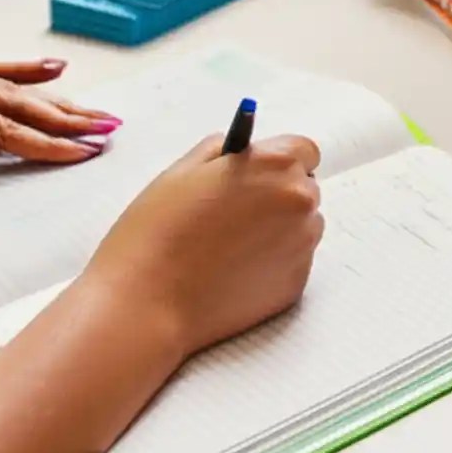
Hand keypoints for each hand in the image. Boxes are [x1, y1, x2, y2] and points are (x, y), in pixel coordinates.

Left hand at [0, 59, 120, 162]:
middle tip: (110, 128)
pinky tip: (58, 67)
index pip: (10, 130)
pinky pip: (0, 67)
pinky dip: (32, 69)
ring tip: (95, 112)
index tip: (87, 151)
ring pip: (21, 89)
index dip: (51, 144)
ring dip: (61, 101)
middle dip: (72, 120)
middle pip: (27, 105)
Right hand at [78, 134, 324, 357]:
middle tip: (236, 212)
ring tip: (230, 244)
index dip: (280, 160)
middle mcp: (300, 201)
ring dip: (280, 227)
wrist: (148, 303)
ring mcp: (303, 244)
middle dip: (278, 193)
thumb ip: (221, 152)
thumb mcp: (181, 172)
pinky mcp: (298, 281)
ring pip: (303, 224)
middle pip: (304, 187)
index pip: (304, 150)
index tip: (260, 172)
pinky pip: (294, 259)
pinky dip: (273, 260)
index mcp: (275, 165)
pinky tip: (233, 270)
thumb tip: (241, 149)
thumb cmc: (156, 233)